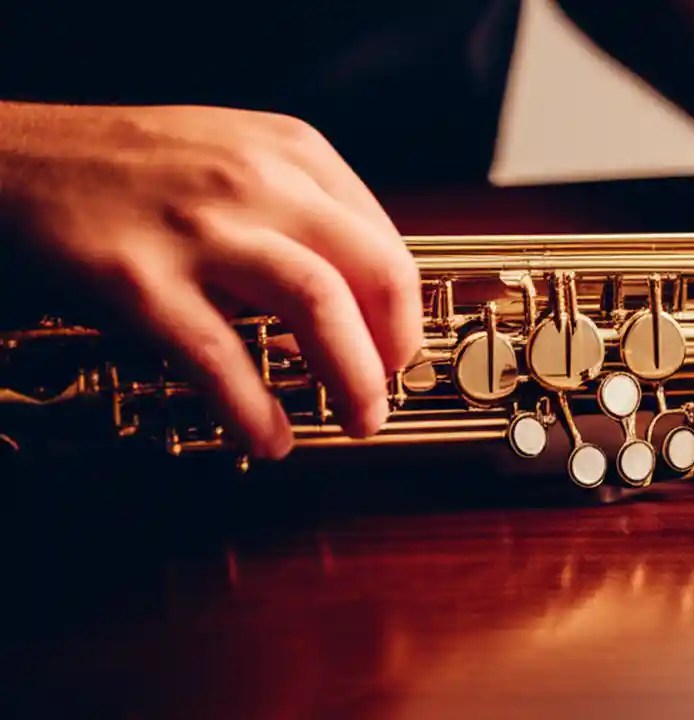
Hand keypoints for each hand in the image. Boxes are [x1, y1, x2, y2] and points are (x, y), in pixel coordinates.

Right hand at [0, 102, 422, 458]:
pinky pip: (219, 357)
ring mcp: (198, 226)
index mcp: (291, 152)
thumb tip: (353, 306)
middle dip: (394, 350)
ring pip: (317, 303)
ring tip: (355, 420)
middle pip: (371, 270)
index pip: (383, 240)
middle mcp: (256, 179)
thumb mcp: (233, 159)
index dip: (402, 312)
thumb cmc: (124, 169)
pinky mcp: (137, 277)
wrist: (5, 161)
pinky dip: (254, 409)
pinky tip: (266, 437)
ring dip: (352, 376)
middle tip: (385, 397)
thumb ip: (298, 215)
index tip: (395, 352)